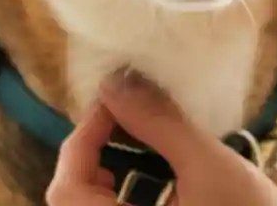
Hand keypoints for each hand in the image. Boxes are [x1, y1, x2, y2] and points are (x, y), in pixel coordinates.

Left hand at [46, 72, 276, 205]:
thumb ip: (159, 124)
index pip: (65, 188)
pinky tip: (168, 175)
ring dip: (117, 170)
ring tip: (153, 144)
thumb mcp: (210, 168)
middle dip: (98, 152)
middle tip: (134, 120)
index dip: (83, 137)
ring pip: (99, 205)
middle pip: (75, 198)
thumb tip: (114, 82)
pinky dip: (136, 191)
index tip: (117, 102)